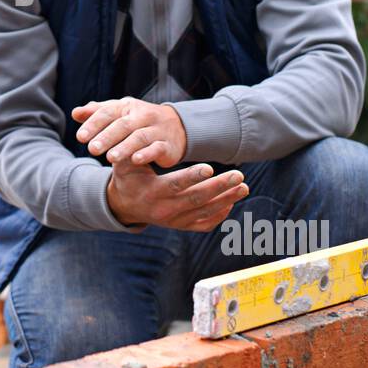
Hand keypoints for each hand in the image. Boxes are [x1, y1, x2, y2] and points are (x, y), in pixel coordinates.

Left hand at [72, 96, 187, 167]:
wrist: (176, 127)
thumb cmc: (139, 120)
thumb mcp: (119, 113)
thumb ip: (97, 113)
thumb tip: (75, 113)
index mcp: (127, 106)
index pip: (108, 112)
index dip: (93, 124)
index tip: (80, 137)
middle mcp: (142, 115)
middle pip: (123, 125)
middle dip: (107, 137)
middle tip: (92, 149)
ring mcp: (156, 129)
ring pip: (139, 137)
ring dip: (124, 147)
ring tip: (110, 158)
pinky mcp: (167, 145)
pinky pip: (157, 148)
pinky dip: (146, 154)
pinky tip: (135, 160)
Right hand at [105, 156, 249, 230]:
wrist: (125, 205)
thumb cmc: (128, 177)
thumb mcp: (123, 165)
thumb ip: (130, 153)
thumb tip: (135, 141)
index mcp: (152, 193)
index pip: (175, 185)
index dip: (192, 177)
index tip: (210, 168)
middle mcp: (164, 210)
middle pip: (196, 199)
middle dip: (219, 187)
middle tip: (239, 175)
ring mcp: (175, 221)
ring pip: (205, 212)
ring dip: (227, 200)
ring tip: (244, 187)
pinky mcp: (182, 226)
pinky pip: (204, 224)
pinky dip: (220, 214)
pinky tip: (231, 201)